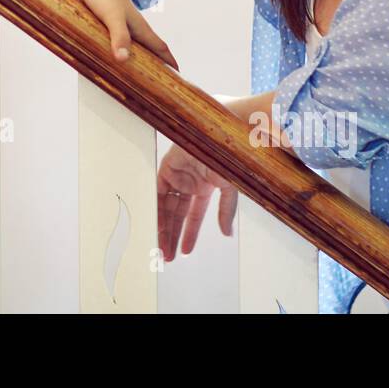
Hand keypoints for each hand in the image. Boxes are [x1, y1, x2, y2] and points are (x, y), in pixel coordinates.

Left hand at [74, 0, 178, 69]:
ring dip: (143, 56)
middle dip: (159, 62)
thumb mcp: (112, 17)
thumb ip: (119, 37)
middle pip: (151, 47)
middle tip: (163, 78)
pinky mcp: (110, 21)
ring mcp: (122, 22)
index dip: (169, 60)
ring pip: (137, 43)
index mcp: (140, 27)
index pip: (160, 46)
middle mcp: (134, 25)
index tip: (178, 73)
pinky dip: (125, 50)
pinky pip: (122, 39)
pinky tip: (117, 54)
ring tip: (142, 71)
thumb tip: (123, 59)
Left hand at [158, 143, 237, 260]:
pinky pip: (158, 191)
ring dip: (164, 226)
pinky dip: (157, 207)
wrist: (222, 132)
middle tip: (168, 255)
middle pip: (177, 214)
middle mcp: (189, 182)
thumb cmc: (229, 155)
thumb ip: (226, 210)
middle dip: (173, 234)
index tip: (185, 251)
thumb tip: (226, 234)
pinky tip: (159, 224)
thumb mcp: (230, 187)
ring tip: (162, 246)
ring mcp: (177, 174)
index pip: (193, 215)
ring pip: (166, 206)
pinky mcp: (167, 166)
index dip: (189, 234)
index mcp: (205, 186)